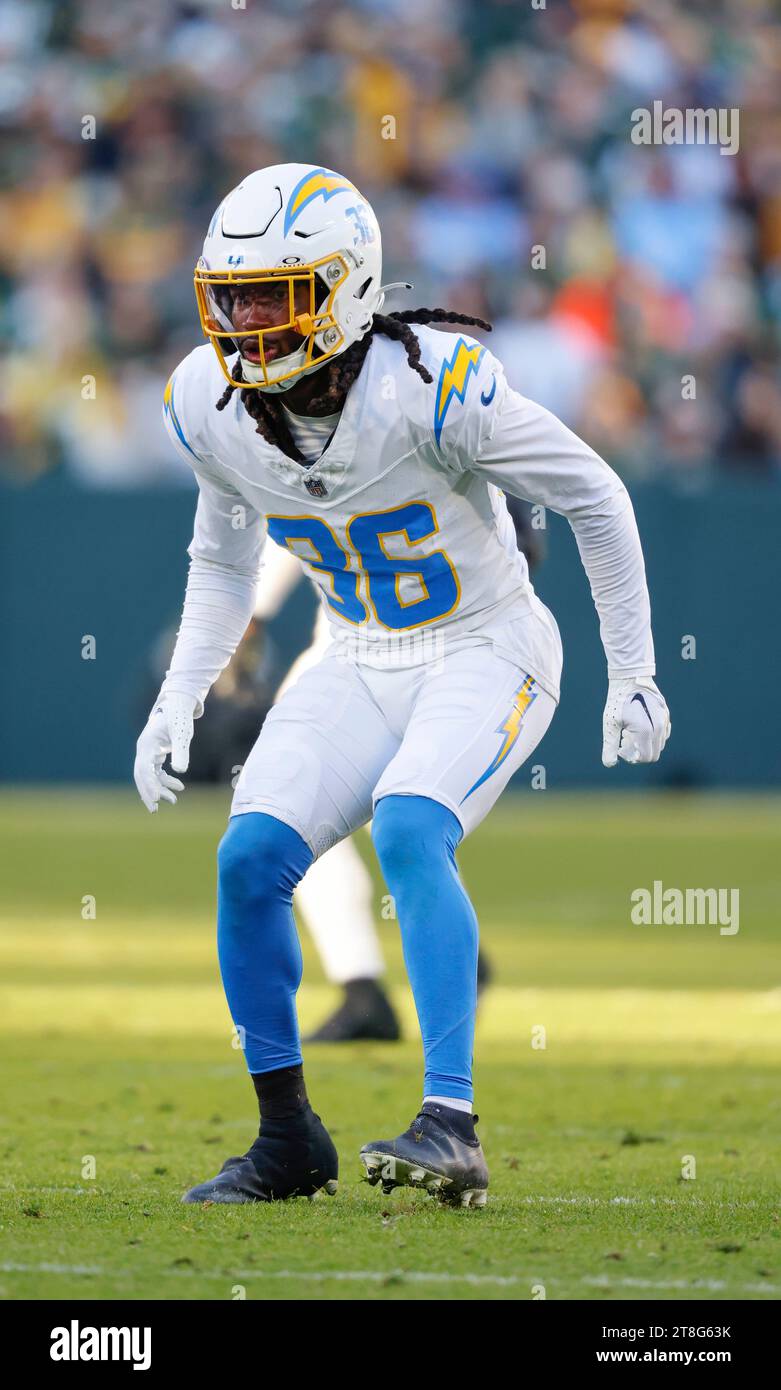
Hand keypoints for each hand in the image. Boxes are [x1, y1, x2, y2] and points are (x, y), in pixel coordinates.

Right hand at [134, 692, 197, 811]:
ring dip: (159, 789)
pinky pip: (156, 772)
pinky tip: (178, 787)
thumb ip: (181, 752)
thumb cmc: (179, 718)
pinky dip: (164, 781)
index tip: (155, 799)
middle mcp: (144, 750)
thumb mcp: (182, 734)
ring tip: (173, 801)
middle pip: (141, 776)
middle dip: (147, 793)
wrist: (178, 705)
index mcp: (147, 745)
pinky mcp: (155, 754)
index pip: (144, 770)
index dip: (149, 785)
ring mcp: (148, 753)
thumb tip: (180, 771)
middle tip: (154, 809)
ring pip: (149, 776)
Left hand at [602, 677, 670, 767]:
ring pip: (659, 744)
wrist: (629, 678)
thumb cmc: (618, 701)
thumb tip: (609, 764)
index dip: (633, 758)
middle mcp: (659, 728)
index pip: (646, 758)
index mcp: (646, 731)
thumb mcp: (610, 724)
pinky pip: (663, 733)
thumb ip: (611, 746)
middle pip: (654, 754)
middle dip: (640, 752)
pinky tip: (639, 726)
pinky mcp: (665, 714)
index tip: (621, 747)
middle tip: (625, 740)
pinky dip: (652, 735)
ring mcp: (664, 720)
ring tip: (630, 731)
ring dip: (646, 744)